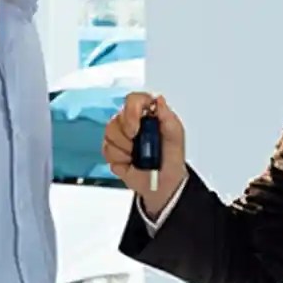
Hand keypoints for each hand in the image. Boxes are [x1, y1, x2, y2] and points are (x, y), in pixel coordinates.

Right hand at [102, 92, 186, 216]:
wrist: (163, 183)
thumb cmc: (171, 158)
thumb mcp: (176, 136)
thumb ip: (167, 117)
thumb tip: (158, 100)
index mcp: (148, 114)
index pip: (133, 100)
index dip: (131, 111)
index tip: (136, 128)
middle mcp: (133, 121)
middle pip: (118, 117)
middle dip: (128, 136)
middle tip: (139, 146)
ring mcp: (121, 135)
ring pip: (109, 133)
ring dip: (124, 149)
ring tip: (137, 155)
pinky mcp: (112, 149)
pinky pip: (106, 149)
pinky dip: (119, 158)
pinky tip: (129, 161)